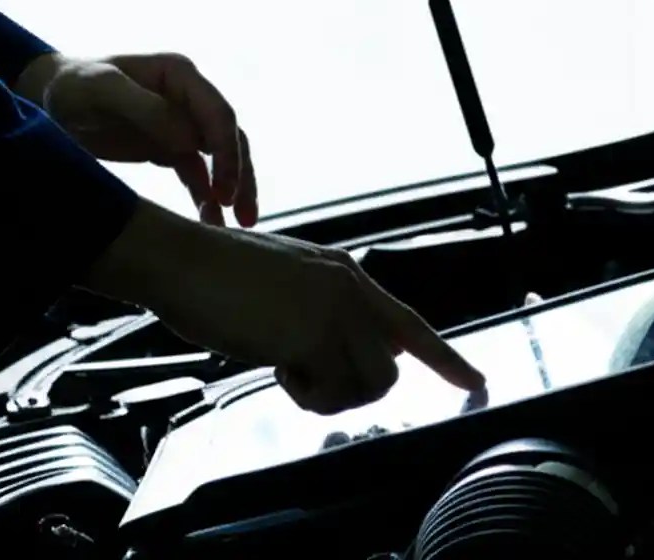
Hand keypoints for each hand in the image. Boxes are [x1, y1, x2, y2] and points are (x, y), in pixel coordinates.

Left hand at [17, 52, 255, 227]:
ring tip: (240, 224)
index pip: (219, 115)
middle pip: (229, 138)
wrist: (44, 98)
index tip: (224, 190)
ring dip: (232, 189)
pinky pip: (197, 174)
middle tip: (243, 216)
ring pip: (220, 159)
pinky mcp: (167, 148)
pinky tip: (210, 221)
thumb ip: (146, 109)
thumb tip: (190, 141)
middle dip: (240, 176)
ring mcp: (179, 123)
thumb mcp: (102, 90)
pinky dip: (206, 197)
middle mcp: (187, 97)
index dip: (228, 153)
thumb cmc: (71, 85)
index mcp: (180, 75)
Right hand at [86, 200, 486, 414]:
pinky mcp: (314, 335)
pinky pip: (330, 394)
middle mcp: (351, 289)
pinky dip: (303, 394)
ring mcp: (335, 311)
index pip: (409, 324)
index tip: (473, 379)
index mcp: (346, 274)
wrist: (180, 260)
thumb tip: (348, 355)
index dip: (445, 357)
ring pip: (366, 387)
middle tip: (302, 374)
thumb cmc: (216, 276)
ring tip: (285, 365)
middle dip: (350, 388)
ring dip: (326, 393)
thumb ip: (324, 313)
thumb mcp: (285, 285)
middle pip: (388, 372)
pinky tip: (275, 364)